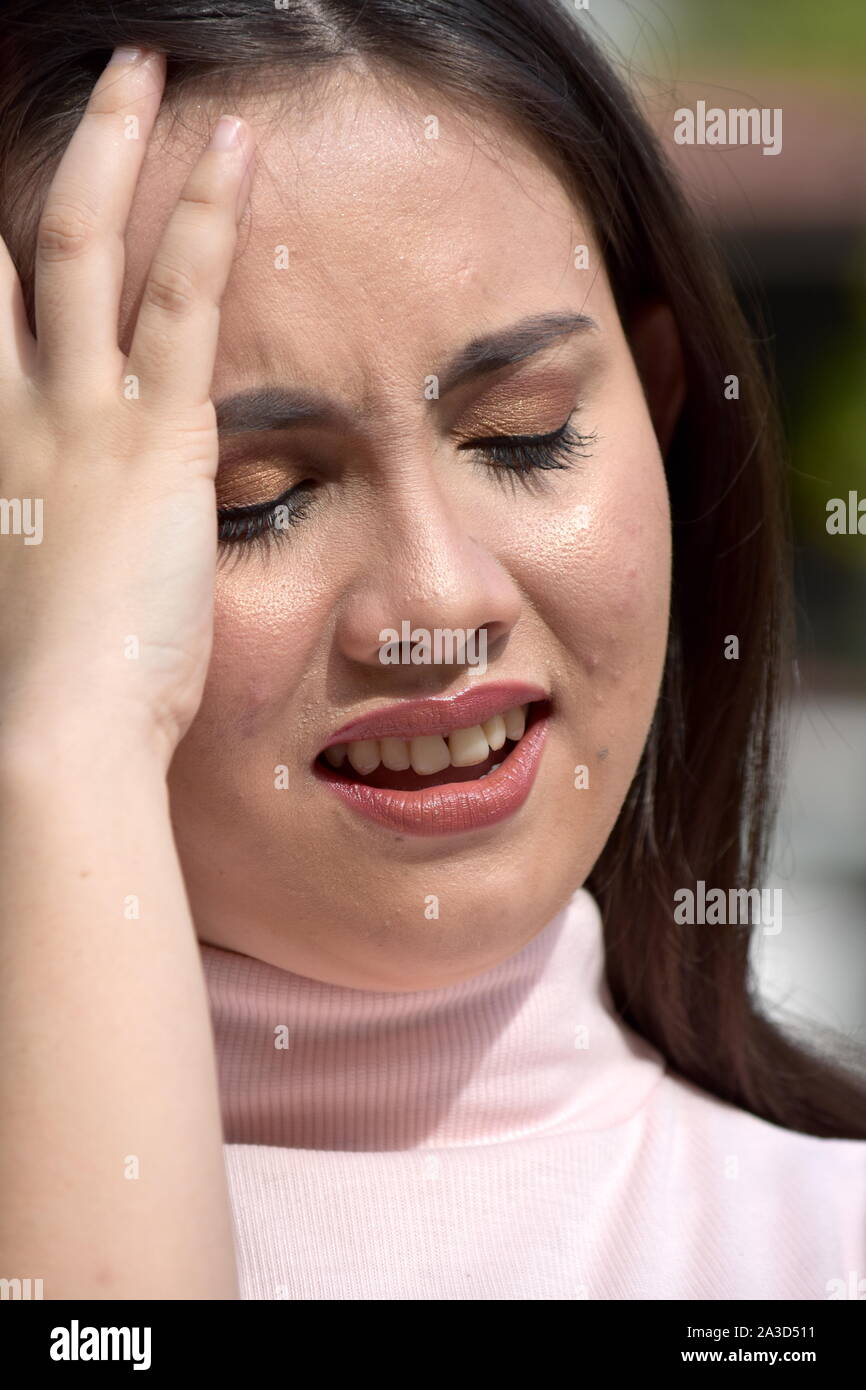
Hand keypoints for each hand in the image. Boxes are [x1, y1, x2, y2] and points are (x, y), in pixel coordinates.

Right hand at [0, 47, 254, 766]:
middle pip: (21, 249)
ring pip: (86, 245)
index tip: (12, 208)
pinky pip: (180, 304)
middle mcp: (13, 408)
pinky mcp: (156, 438)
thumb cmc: (54, 678)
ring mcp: (78, 414)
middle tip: (102, 85)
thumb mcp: (34, 574)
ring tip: (149, 66)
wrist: (57, 726)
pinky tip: (237, 152)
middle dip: (61, 158)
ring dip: (119, 146)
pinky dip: (207, 222)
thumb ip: (48, 511)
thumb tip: (78, 503)